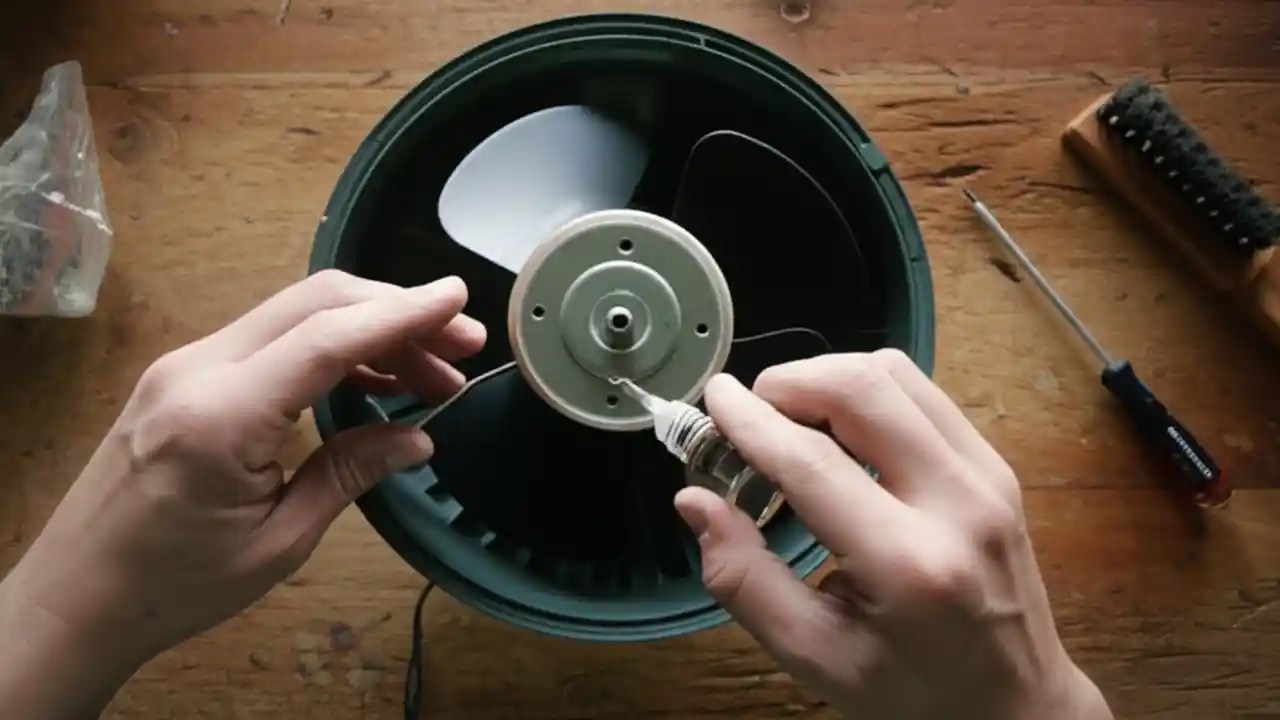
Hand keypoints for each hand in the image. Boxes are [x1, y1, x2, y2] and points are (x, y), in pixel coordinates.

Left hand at [0, 271, 484, 718]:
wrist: (77, 596)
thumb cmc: (171, 584)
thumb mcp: (277, 542)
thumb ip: (348, 474)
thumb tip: (418, 438)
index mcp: (219, 417)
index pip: (327, 338)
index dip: (402, 314)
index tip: (457, 300)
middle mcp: (197, 371)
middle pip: (314, 304)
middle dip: (396, 314)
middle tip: (462, 345)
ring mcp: (185, 366)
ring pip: (294, 314)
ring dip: (368, 330)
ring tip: (431, 373)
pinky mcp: (185, 376)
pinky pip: (270, 340)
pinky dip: (329, 347)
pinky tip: (374, 381)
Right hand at [674, 351, 1111, 719]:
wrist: (1017, 705)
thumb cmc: (912, 692)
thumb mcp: (815, 657)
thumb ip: (745, 580)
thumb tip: (694, 500)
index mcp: (909, 565)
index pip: (814, 462)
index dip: (751, 421)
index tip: (712, 397)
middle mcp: (959, 505)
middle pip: (863, 390)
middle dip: (790, 383)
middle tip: (751, 415)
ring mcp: (987, 476)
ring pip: (896, 374)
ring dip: (828, 379)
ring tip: (791, 420)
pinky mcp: (996, 465)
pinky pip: (921, 392)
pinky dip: (867, 392)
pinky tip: (840, 430)